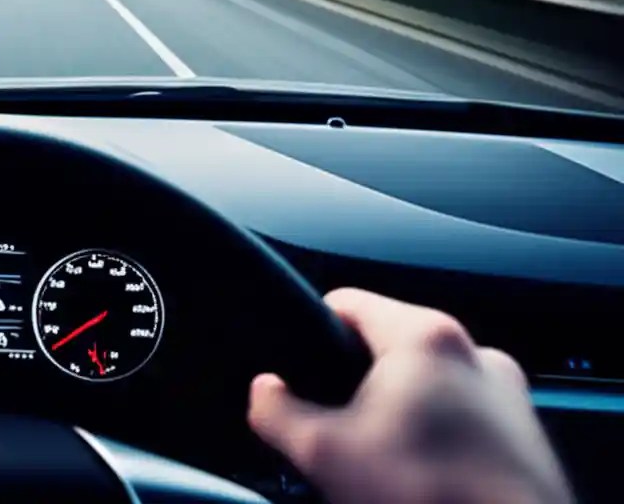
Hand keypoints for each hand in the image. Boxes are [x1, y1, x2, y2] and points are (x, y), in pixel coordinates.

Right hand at [248, 288, 572, 503]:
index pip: (347, 302)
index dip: (312, 333)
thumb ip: (276, 411)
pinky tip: (421, 479)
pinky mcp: (522, 434)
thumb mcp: (322, 454)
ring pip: (424, 386)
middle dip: (356, 389)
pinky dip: (434, 438)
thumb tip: (264, 392)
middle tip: (342, 437)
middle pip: (385, 349)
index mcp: (425, 336)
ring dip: (397, 416)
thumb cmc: (428, 496)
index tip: (300, 374)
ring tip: (384, 465)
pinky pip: (459, 417)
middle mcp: (474, 352)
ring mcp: (506, 392)